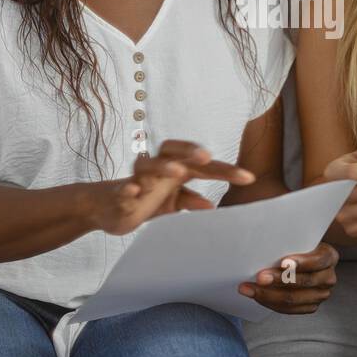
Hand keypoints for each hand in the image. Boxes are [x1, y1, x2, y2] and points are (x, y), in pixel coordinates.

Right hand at [87, 140, 254, 235]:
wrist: (108, 207)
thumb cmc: (145, 200)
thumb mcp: (172, 203)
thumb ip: (190, 200)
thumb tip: (210, 205)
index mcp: (175, 169)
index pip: (203, 166)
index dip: (225, 170)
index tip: (248, 178)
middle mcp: (158, 169)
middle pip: (172, 149)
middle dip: (189, 150)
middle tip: (207, 156)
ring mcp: (137, 178)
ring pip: (148, 165)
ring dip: (164, 167)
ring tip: (178, 171)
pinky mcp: (120, 192)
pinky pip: (124, 187)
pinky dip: (129, 188)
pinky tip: (135, 191)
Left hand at [238, 242, 339, 313]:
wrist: (306, 261)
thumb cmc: (299, 247)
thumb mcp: (300, 240)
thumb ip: (290, 241)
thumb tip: (266, 239)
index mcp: (329, 256)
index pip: (317, 260)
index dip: (300, 263)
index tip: (283, 262)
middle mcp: (328, 278)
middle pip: (304, 282)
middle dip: (279, 280)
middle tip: (259, 277)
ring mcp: (321, 295)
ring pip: (294, 299)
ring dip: (268, 294)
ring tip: (249, 288)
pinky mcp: (311, 306)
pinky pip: (289, 310)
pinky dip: (270, 303)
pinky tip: (256, 296)